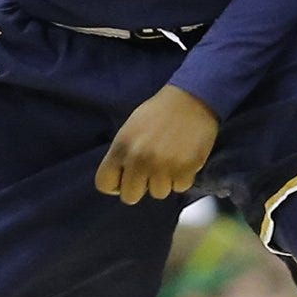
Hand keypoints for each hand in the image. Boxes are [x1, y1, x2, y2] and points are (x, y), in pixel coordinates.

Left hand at [97, 85, 219, 203]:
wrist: (191, 99)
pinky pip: (180, 188)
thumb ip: (122, 155)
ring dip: (164, 181)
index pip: (104, 184)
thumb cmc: (158, 114)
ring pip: (158, 193)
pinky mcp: (185, 169)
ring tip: (170, 160)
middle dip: (140, 187)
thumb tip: (119, 183)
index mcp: (121, 147)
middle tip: (151, 171)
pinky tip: (184, 158)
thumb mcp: (130, 129)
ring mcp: (162, 166)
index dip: (116, 184)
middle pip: (130, 197)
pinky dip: (183, 177)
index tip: (125, 178)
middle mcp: (139, 159)